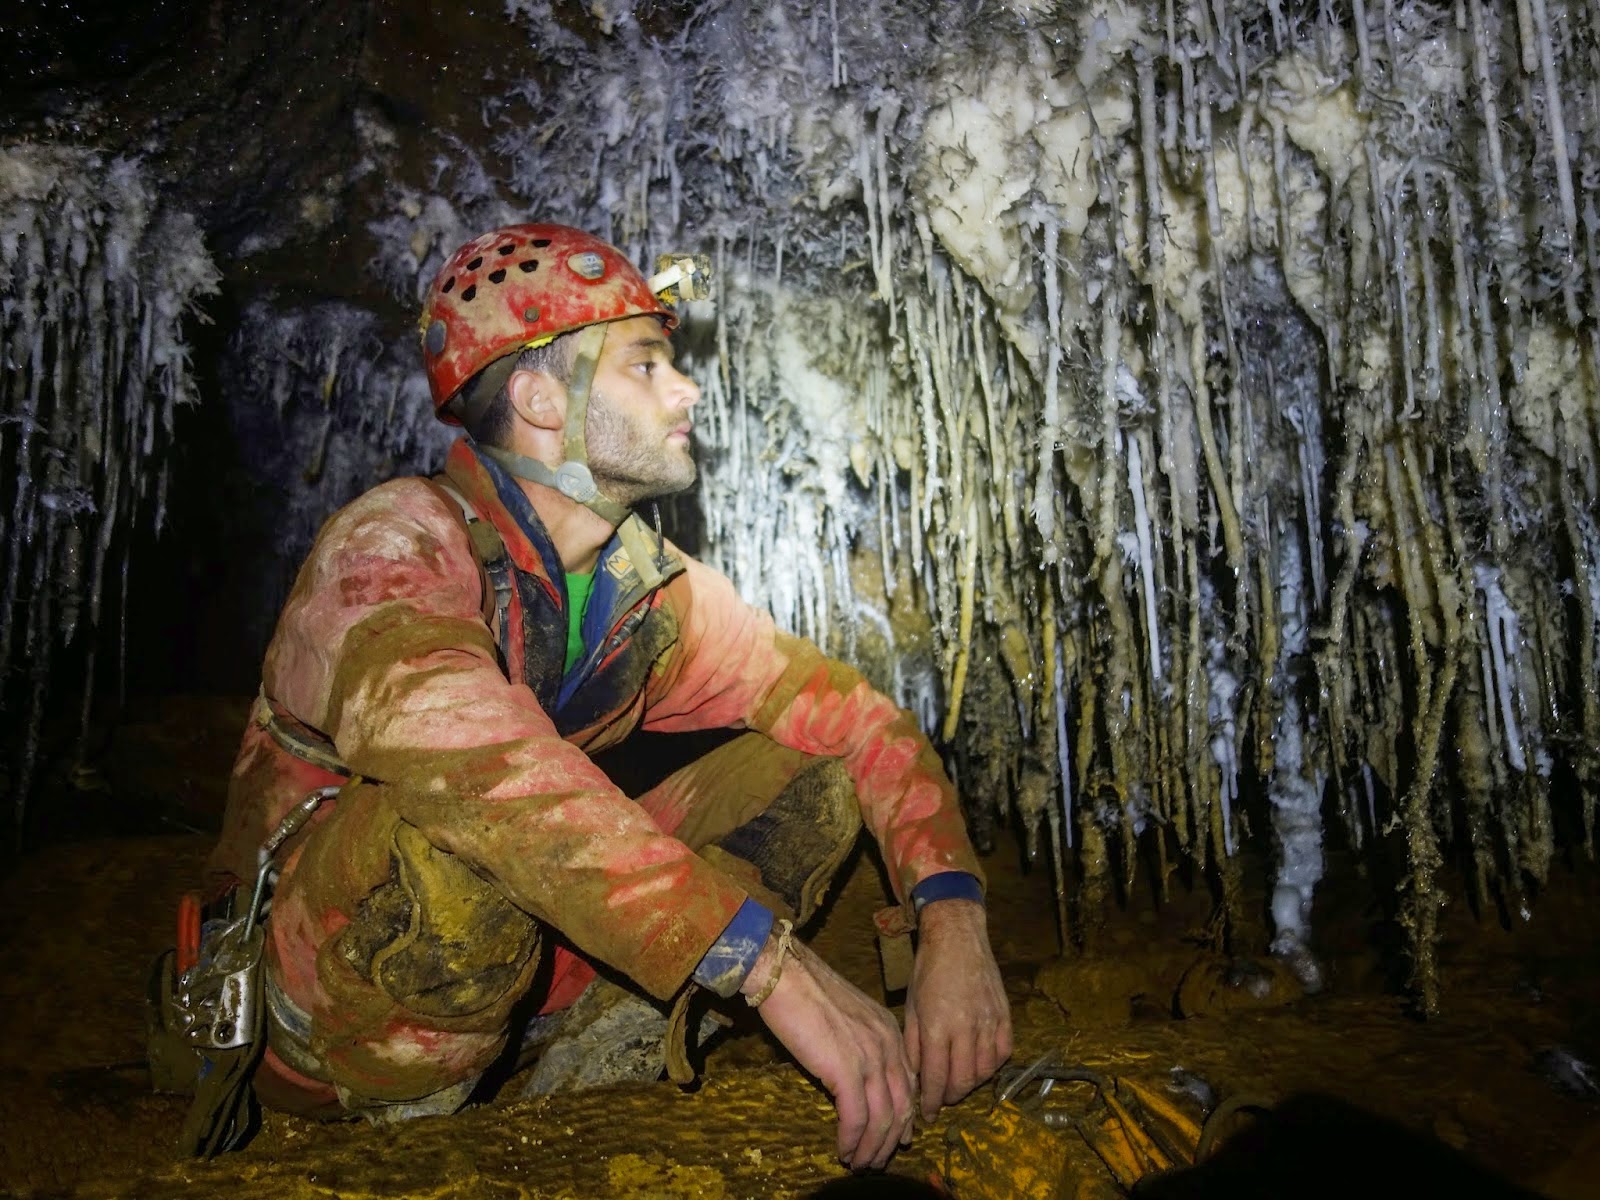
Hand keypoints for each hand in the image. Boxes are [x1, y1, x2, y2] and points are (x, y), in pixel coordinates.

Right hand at [743, 931, 915, 1168]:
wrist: (787, 974)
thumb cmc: (807, 992)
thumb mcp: (848, 1017)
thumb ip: (861, 1044)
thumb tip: (855, 1078)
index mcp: (890, 1032)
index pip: (909, 1084)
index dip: (905, 1117)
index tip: (898, 1138)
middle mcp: (888, 1046)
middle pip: (902, 1106)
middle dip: (891, 1140)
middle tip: (878, 1160)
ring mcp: (870, 1058)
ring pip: (883, 1118)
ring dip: (872, 1148)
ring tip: (860, 1164)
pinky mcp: (847, 1070)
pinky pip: (857, 1118)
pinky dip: (852, 1140)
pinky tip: (844, 1151)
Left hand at [903, 898, 1011, 1120]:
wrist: (957, 938)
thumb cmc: (927, 971)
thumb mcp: (910, 1007)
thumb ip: (914, 1045)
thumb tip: (915, 1077)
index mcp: (937, 1026)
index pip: (935, 1077)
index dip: (930, 1101)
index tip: (927, 1114)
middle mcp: (965, 1028)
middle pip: (962, 1080)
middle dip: (949, 1096)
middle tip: (941, 1100)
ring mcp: (988, 1021)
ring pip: (984, 1071)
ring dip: (971, 1085)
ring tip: (958, 1085)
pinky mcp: (1005, 1015)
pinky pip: (1003, 1052)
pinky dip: (992, 1066)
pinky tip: (980, 1066)